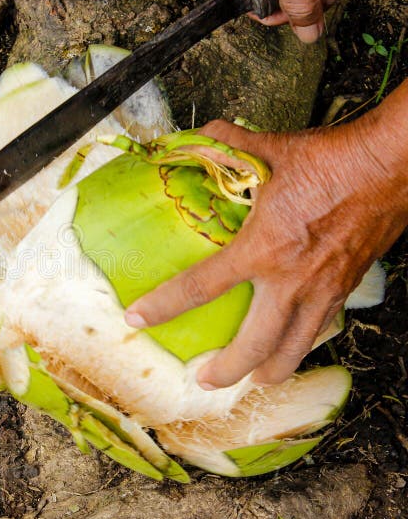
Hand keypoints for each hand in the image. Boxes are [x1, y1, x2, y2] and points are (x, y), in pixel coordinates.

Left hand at [125, 81, 407, 387]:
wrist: (393, 165)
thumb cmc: (331, 159)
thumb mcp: (269, 148)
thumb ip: (225, 143)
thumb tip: (196, 137)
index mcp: (262, 248)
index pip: (201, 287)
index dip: (163, 306)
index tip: (137, 319)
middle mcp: (291, 280)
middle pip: (253, 346)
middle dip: (226, 370)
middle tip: (204, 380)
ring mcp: (323, 289)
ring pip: (295, 349)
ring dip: (270, 371)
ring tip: (251, 381)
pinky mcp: (346, 288)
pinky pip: (320, 328)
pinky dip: (302, 343)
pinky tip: (291, 344)